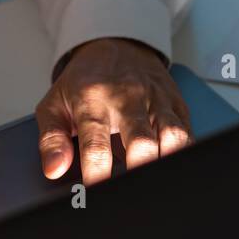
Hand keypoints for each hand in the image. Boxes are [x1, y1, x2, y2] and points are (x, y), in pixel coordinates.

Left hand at [34, 38, 191, 184]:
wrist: (116, 44)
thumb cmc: (84, 80)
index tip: (94, 195)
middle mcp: (127, 98)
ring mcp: (155, 99)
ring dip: (166, 163)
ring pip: (172, 135)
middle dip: (139, 172)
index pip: (95, 143)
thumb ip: (51, 139)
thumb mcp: (55, 103)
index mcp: (92, 100)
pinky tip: (174, 167)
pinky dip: (185, 153)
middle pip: (141, 142)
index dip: (96, 174)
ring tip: (155, 184)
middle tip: (129, 194)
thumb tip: (54, 169)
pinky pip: (188, 131)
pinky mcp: (176, 102)